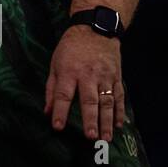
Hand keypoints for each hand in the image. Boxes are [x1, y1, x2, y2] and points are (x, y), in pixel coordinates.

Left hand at [43, 24, 125, 141]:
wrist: (96, 29)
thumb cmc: (70, 48)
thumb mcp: (55, 63)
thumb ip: (51, 88)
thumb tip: (47, 111)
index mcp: (69, 71)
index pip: (63, 94)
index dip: (60, 111)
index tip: (58, 127)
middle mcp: (88, 75)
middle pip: (89, 100)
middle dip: (90, 119)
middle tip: (90, 137)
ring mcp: (105, 76)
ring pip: (107, 101)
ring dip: (107, 121)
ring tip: (106, 137)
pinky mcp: (117, 76)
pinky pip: (119, 96)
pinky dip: (120, 111)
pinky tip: (120, 125)